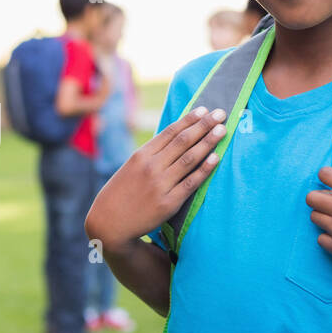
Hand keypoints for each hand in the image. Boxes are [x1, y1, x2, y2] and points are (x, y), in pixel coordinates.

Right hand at [86, 106, 227, 250]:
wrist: (109, 222)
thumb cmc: (122, 193)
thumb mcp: (131, 167)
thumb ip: (151, 154)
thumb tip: (176, 138)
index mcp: (141, 155)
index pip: (170, 132)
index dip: (189, 119)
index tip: (204, 110)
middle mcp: (151, 166)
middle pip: (182, 141)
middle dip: (203, 125)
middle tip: (220, 114)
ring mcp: (160, 184)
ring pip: (189, 158)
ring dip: (208, 142)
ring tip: (222, 130)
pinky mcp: (168, 203)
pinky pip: (190, 183)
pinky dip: (204, 169)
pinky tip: (216, 157)